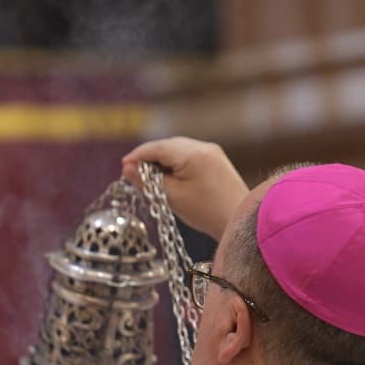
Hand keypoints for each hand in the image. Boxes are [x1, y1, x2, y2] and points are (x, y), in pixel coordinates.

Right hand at [121, 137, 248, 240]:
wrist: (240, 219)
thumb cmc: (206, 212)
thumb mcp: (171, 197)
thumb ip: (147, 181)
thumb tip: (127, 167)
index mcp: (192, 154)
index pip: (157, 148)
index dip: (137, 156)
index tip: (124, 166)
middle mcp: (204, 146)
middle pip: (167, 145)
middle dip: (149, 158)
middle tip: (134, 174)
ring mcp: (212, 151)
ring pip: (178, 149)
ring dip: (162, 160)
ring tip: (152, 179)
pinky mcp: (217, 159)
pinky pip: (189, 155)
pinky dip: (176, 163)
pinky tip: (170, 178)